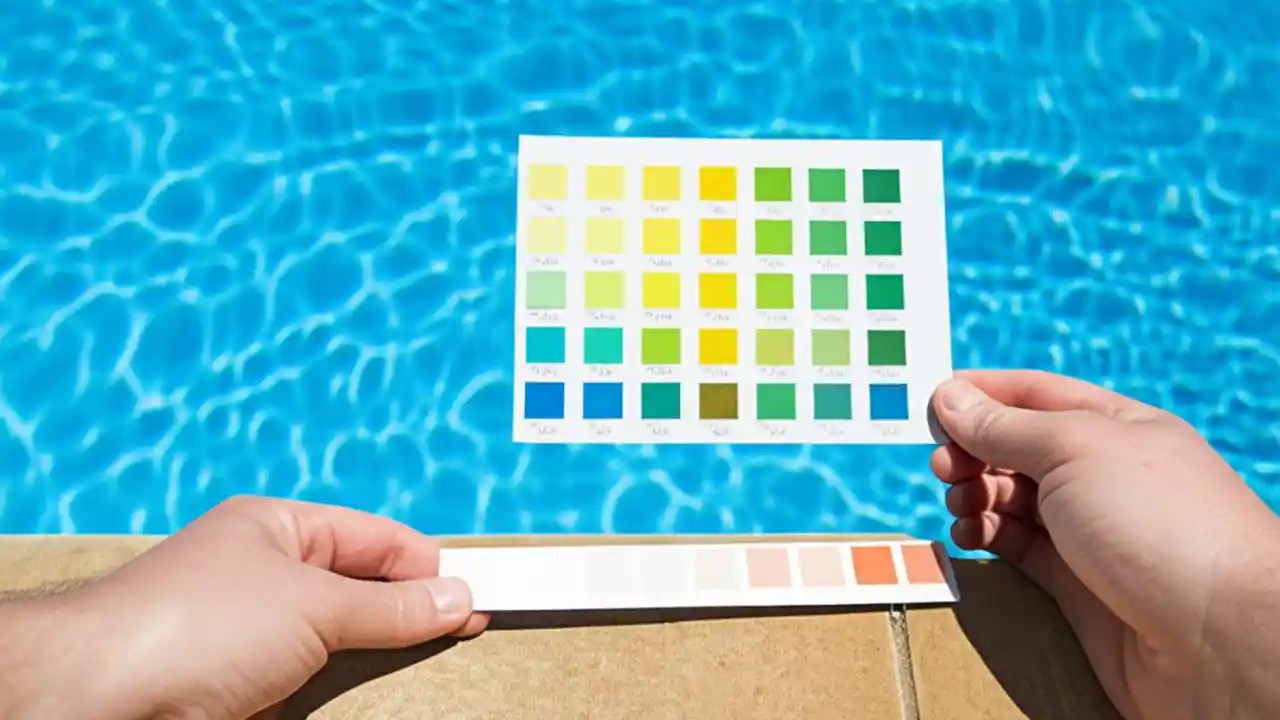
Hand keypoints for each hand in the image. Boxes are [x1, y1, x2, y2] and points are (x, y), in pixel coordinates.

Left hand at [0, 496, 488, 718]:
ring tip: (425, 669)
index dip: (428, 564)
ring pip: (338, 640)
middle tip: (465, 636)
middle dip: (408, 613)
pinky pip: (310, 681)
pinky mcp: (238, 683)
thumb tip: (459, 598)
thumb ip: (393, 606)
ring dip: (375, 655)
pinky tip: (370, 699)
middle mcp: (265, 572)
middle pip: (361, 589)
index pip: (375, 537)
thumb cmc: (195, 624)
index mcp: (279, 527)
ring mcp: (250, 630)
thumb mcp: (314, 606)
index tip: (478, 596)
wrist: (95, 699)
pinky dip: (341, 691)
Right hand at [931, 371, 1279, 719]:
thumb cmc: (1158, 524)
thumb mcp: (1073, 450)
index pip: (1036, 395)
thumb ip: (1005, 426)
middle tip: (941, 464)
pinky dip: (986, 536)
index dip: (981, 394)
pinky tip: (969, 535)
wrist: (1218, 640)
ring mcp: (1090, 531)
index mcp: (1116, 428)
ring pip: (1013, 499)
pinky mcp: (1076, 585)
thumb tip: (949, 395)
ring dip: (975, 493)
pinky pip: (1017, 548)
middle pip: (1018, 447)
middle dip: (972, 449)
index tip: (930, 401)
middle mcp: (1103, 475)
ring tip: (957, 502)